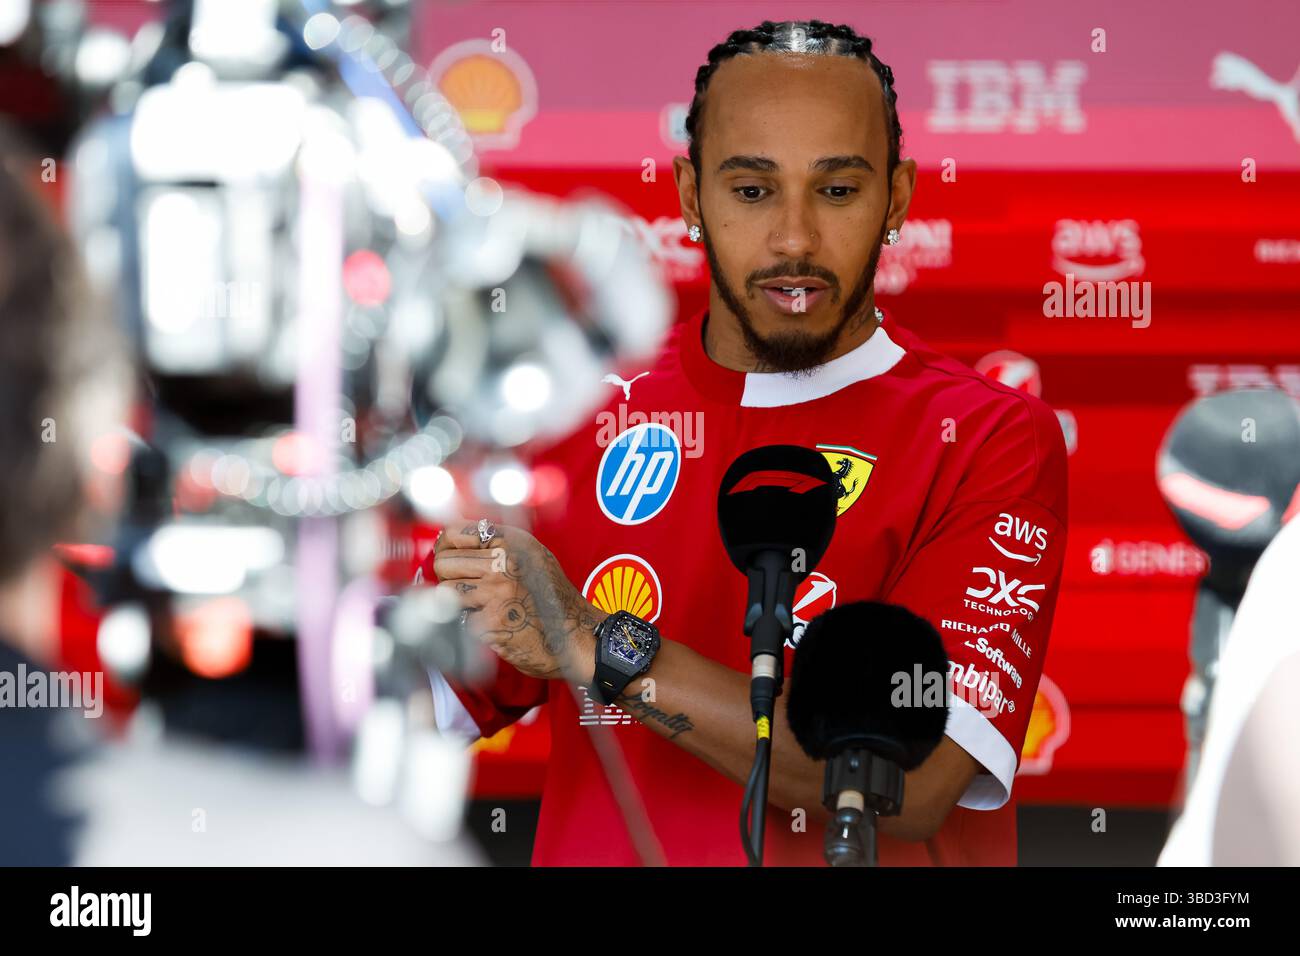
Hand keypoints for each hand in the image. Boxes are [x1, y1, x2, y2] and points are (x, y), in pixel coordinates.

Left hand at [431, 517, 605, 682]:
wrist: (578, 634)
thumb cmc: (553, 597)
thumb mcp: (531, 555)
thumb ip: (496, 544)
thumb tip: (449, 540)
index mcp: (511, 541)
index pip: (454, 532)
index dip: (446, 546)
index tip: (450, 557)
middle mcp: (503, 561)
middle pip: (444, 562)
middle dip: (449, 577)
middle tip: (467, 588)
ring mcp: (496, 592)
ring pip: (445, 591)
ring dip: (456, 602)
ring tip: (478, 606)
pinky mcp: (490, 623)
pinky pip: (458, 620)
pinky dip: (468, 625)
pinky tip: (489, 625)